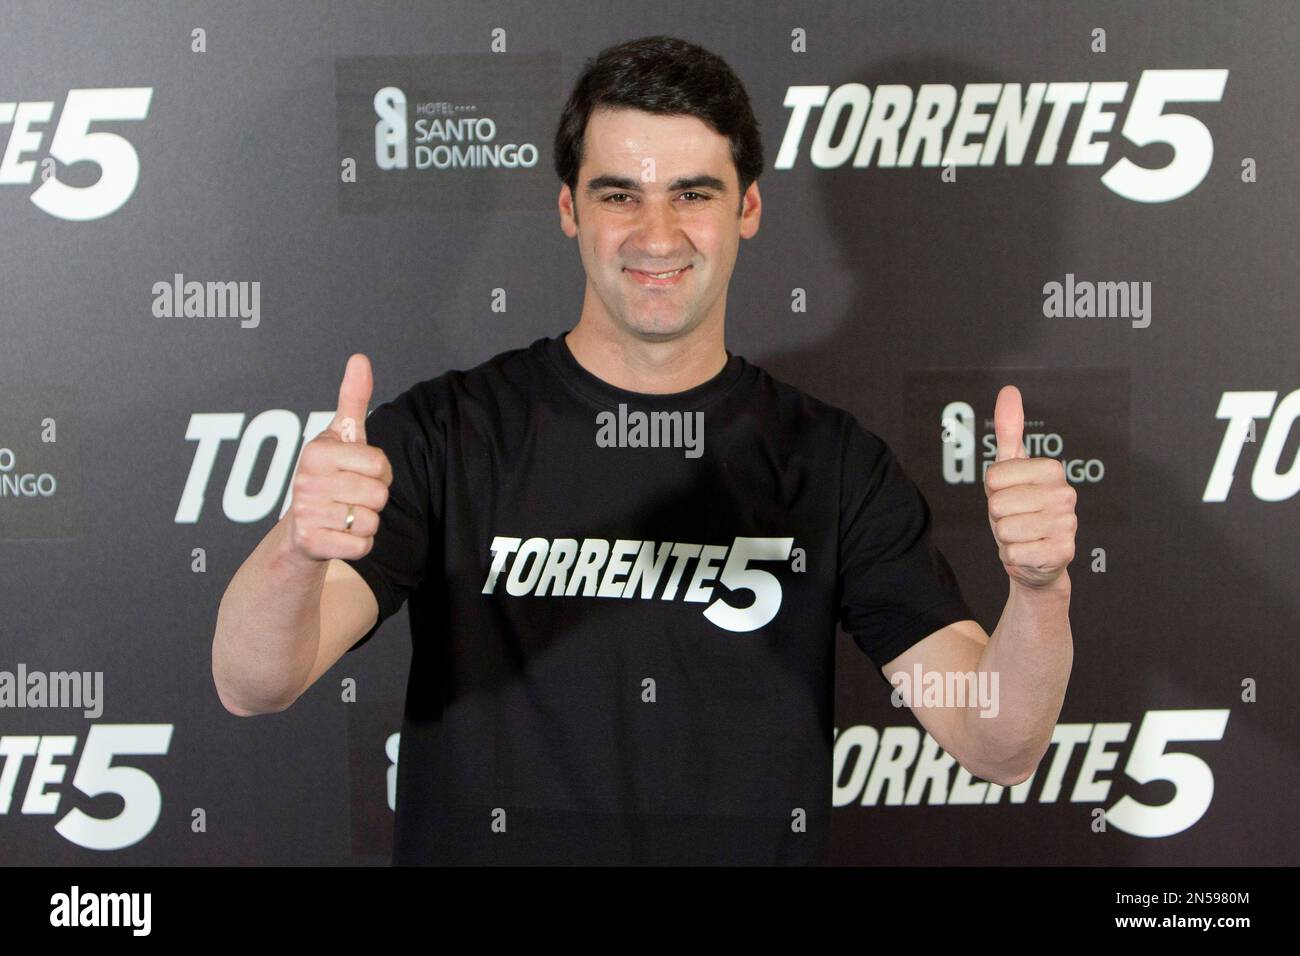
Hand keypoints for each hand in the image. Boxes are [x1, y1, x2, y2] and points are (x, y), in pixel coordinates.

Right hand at [286, 353, 392, 561]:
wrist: (301, 529)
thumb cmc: (329, 476)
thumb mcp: (341, 437)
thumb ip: (352, 399)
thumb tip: (360, 358)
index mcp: (318, 450)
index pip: (381, 464)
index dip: (380, 473)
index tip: (359, 473)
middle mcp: (306, 480)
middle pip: (379, 495)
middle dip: (374, 499)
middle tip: (352, 497)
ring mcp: (306, 512)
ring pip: (372, 521)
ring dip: (365, 522)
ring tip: (344, 515)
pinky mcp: (311, 543)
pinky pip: (362, 546)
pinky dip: (359, 545)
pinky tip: (339, 536)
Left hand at [983, 385, 1076, 589]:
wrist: (1036, 559)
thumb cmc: (1021, 509)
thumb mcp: (1011, 469)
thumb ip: (1010, 431)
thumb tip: (1009, 391)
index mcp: (1052, 470)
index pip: (993, 476)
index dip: (993, 489)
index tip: (1010, 493)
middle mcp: (1066, 495)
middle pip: (997, 503)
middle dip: (998, 515)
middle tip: (1016, 517)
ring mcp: (1067, 525)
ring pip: (1004, 529)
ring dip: (1005, 536)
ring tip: (1022, 534)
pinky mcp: (1061, 553)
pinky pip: (1012, 552)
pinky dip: (1012, 556)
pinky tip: (1027, 551)